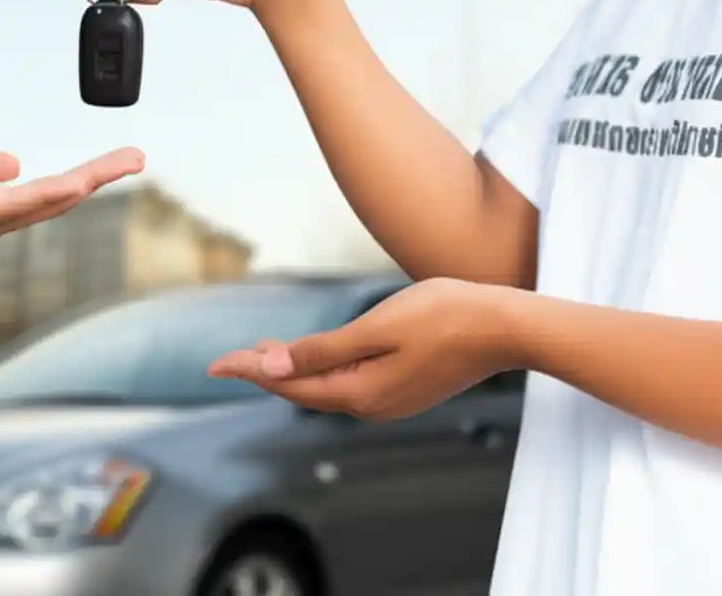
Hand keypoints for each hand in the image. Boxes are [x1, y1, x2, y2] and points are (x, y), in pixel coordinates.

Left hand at [0, 133, 144, 244]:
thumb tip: (15, 162)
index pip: (48, 192)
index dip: (87, 177)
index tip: (121, 158)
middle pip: (58, 199)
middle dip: (101, 178)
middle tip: (140, 156)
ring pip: (46, 201)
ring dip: (89, 181)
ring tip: (126, 161)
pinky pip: (14, 203)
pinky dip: (48, 192)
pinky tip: (77, 180)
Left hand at [208, 279, 522, 420]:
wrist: (507, 328)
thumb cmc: (445, 317)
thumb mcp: (376, 328)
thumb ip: (323, 350)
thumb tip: (273, 369)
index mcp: (359, 392)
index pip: (289, 384)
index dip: (249, 371)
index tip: (214, 363)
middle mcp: (372, 404)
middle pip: (305, 390)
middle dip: (266, 371)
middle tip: (231, 357)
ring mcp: (391, 400)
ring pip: (328, 387)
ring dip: (294, 369)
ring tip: (264, 352)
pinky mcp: (406, 388)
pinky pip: (351, 383)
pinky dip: (324, 368)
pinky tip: (316, 356)